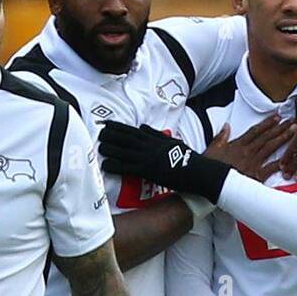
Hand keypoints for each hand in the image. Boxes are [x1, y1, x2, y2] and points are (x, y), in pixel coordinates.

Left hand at [98, 122, 227, 202]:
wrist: (197, 171)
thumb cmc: (188, 158)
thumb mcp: (172, 142)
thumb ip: (156, 134)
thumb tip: (143, 126)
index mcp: (155, 139)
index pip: (134, 131)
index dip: (119, 127)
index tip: (107, 124)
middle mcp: (150, 147)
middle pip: (126, 139)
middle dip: (111, 135)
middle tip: (99, 132)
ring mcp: (148, 158)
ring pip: (125, 151)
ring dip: (111, 148)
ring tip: (99, 146)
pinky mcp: (148, 171)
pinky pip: (128, 168)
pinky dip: (116, 166)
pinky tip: (106, 165)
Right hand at [207, 116, 295, 182]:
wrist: (210, 181)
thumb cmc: (209, 167)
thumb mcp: (212, 148)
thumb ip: (221, 137)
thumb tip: (226, 126)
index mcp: (238, 145)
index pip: (255, 131)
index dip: (267, 123)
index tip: (276, 117)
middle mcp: (247, 151)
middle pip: (266, 137)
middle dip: (280, 128)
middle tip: (292, 120)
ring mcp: (252, 163)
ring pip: (270, 148)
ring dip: (283, 138)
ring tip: (294, 131)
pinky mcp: (255, 176)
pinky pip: (270, 168)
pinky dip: (280, 163)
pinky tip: (289, 158)